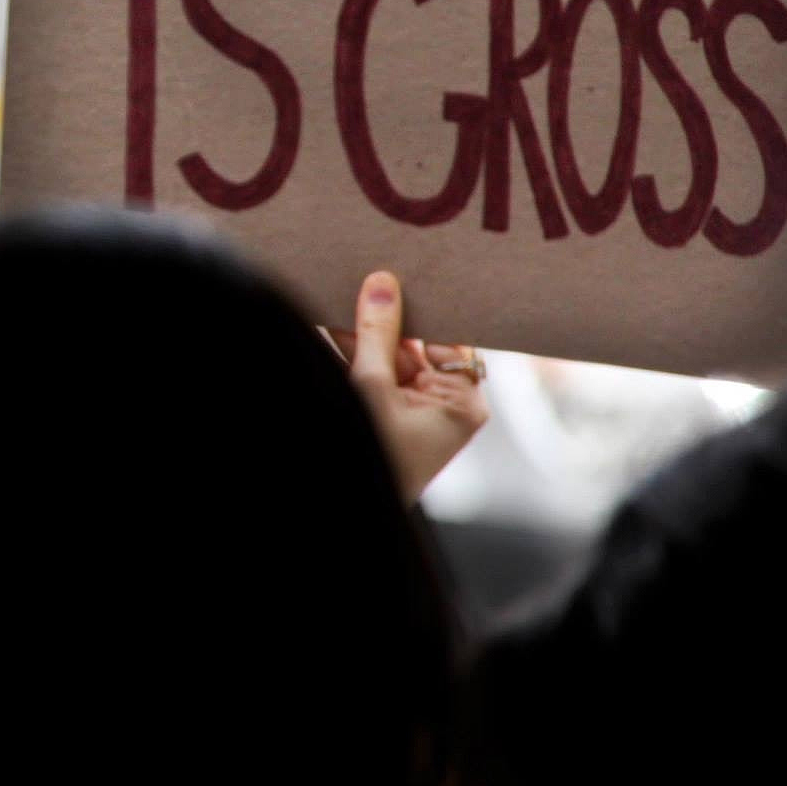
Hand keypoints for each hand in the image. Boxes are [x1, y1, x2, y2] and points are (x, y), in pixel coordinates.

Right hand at [334, 271, 487, 500]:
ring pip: (383, 358)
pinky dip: (345, 354)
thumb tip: (382, 283)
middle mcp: (441, 406)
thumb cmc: (372, 457)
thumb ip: (376, 332)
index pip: (447, 338)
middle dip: (382, 317)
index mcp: (463, 403)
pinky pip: (365, 374)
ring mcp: (408, 412)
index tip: (398, 273)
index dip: (422, 308)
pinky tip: (323, 324)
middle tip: (361, 275)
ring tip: (333, 292)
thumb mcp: (371, 386)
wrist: (341, 512)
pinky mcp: (378, 416)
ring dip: (356, 333)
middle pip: (413, 345)